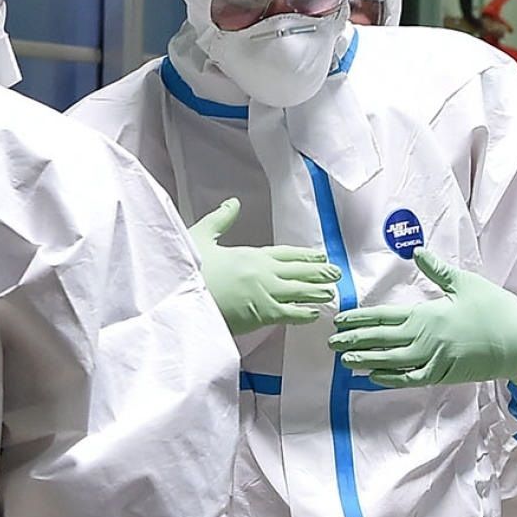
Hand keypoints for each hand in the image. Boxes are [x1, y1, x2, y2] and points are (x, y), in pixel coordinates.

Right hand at [189, 198, 339, 334]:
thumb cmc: (188, 268)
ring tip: (333, 291)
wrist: (181, 295)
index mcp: (251, 254)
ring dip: (317, 291)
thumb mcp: (200, 236)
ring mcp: (265, 292)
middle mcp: (263, 271)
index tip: (318, 255)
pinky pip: (290, 313)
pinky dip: (304, 313)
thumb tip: (233, 202)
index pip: (284, 253)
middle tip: (335, 272)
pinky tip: (315, 313)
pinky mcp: (262, 312)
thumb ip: (220, 220)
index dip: (303, 255)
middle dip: (318, 271)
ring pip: (299, 291)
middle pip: (298, 270)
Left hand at [328, 253, 516, 390]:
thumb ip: (437, 270)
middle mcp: (426, 338)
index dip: (360, 319)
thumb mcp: (466, 283)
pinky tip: (373, 377)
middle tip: (332, 343)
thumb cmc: (496, 309)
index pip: (385, 316)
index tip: (340, 320)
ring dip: (367, 361)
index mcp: (428, 313)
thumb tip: (417, 251)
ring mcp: (433, 359)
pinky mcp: (443, 375)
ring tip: (345, 361)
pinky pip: (410, 379)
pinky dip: (389, 379)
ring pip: (391, 362)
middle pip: (382, 340)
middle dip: (355, 341)